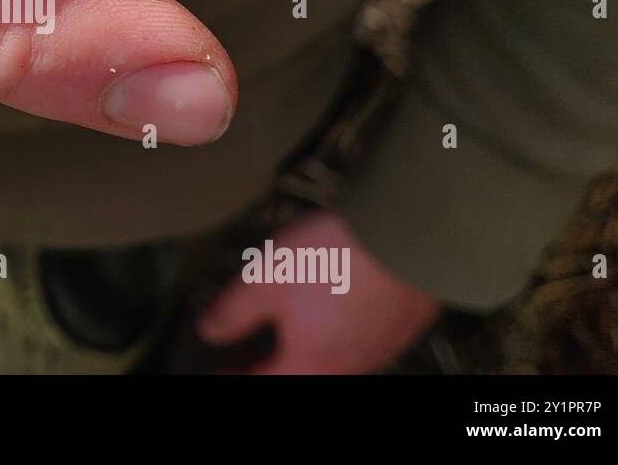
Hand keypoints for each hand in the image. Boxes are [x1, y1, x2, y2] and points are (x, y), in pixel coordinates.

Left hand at [198, 210, 438, 372]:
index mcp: (309, 365)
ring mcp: (377, 348)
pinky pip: (358, 339)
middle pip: (300, 374)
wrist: (407, 236)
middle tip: (248, 357)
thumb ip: (233, 312)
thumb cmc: (335, 259)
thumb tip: (209, 331)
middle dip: (270, 366)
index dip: (233, 376)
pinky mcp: (399, 326)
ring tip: (285, 329)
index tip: (218, 369)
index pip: (262, 382)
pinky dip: (334, 330)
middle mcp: (346, 366)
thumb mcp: (265, 280)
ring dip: (304, 349)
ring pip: (331, 359)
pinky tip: (330, 307)